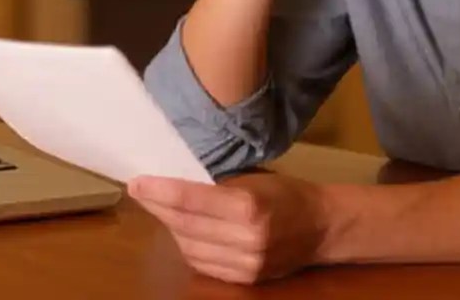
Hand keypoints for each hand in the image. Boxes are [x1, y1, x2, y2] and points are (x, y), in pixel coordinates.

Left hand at [128, 172, 331, 284]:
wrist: (322, 228)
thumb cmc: (287, 194)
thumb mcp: (253, 180)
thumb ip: (215, 187)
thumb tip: (172, 185)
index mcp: (249, 207)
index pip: (191, 200)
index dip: (159, 191)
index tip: (137, 181)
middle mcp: (246, 239)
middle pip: (185, 225)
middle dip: (157, 207)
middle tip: (140, 191)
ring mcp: (245, 264)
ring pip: (189, 247)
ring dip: (169, 227)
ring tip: (160, 208)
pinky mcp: (245, 279)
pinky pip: (202, 264)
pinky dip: (187, 246)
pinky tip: (182, 230)